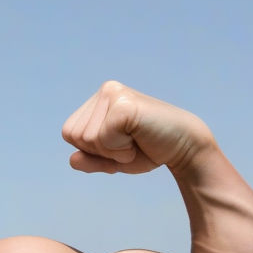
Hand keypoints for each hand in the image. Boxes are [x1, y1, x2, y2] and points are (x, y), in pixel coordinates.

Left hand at [61, 80, 215, 174]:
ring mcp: (114, 93)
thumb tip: (72, 160)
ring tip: (135, 139)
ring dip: (113, 150)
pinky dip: (120, 149)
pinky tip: (139, 138)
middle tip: (129, 142)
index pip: (70, 134)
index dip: (92, 149)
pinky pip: (103, 138)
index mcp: (97, 101)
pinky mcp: (124, 104)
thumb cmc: (148, 150)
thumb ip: (90, 160)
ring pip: (88, 138)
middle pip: (75, 136)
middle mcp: (104, 91)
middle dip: (101, 150)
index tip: (119, 144)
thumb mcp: (112, 160)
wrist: (183, 147)